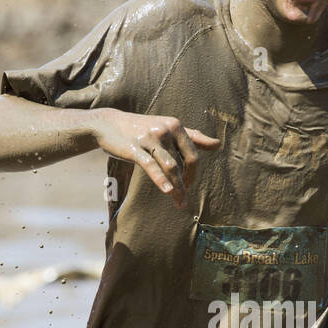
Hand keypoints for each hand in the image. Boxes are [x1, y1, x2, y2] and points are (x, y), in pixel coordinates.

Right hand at [92, 111, 219, 209]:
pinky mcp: (135, 148)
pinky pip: (151, 166)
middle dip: (187, 183)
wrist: (108, 124)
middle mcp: (165, 130)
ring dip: (177, 188)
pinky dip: (161, 180)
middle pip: (184, 162)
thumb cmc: (141, 129)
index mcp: (175, 125)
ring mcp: (150, 138)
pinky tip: (168, 192)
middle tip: (184, 199)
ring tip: (179, 203)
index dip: (192, 173)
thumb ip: (193, 136)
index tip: (188, 185)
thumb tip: (218, 144)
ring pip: (170, 167)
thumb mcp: (167, 128)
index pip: (192, 154)